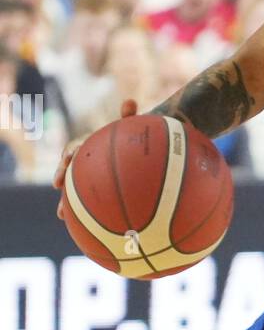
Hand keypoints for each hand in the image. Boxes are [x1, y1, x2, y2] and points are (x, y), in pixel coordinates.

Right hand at [54, 99, 137, 217]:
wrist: (139, 155)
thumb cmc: (136, 140)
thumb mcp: (133, 129)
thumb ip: (129, 117)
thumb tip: (129, 101)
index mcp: (91, 146)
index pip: (75, 148)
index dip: (68, 155)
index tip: (67, 161)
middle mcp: (85, 161)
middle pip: (69, 170)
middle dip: (62, 177)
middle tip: (57, 185)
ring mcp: (89, 176)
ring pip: (74, 190)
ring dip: (66, 201)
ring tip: (62, 214)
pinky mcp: (95, 191)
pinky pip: (87, 203)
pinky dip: (84, 214)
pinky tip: (86, 227)